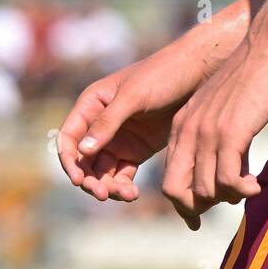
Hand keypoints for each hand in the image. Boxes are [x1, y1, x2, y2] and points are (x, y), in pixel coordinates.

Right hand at [57, 40, 219, 203]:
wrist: (198, 74)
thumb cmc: (162, 75)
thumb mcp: (134, 95)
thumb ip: (108, 122)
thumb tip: (83, 151)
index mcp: (93, 104)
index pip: (69, 137)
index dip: (69, 160)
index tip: (79, 180)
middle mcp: (101, 123)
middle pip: (84, 161)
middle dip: (90, 180)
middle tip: (104, 194)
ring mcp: (118, 139)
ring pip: (102, 172)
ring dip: (107, 187)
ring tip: (126, 194)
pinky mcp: (136, 151)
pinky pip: (121, 175)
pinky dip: (122, 187)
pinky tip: (132, 193)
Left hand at [161, 32, 267, 229]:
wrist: (266, 47)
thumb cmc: (251, 78)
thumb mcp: (223, 110)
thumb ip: (217, 142)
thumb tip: (228, 182)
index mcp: (181, 124)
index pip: (170, 177)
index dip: (186, 201)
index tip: (203, 214)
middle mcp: (187, 130)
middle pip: (176, 190)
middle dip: (198, 207)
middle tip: (227, 201)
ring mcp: (207, 132)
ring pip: (205, 191)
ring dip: (228, 198)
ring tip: (247, 187)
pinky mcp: (230, 133)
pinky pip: (229, 182)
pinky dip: (243, 191)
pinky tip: (256, 183)